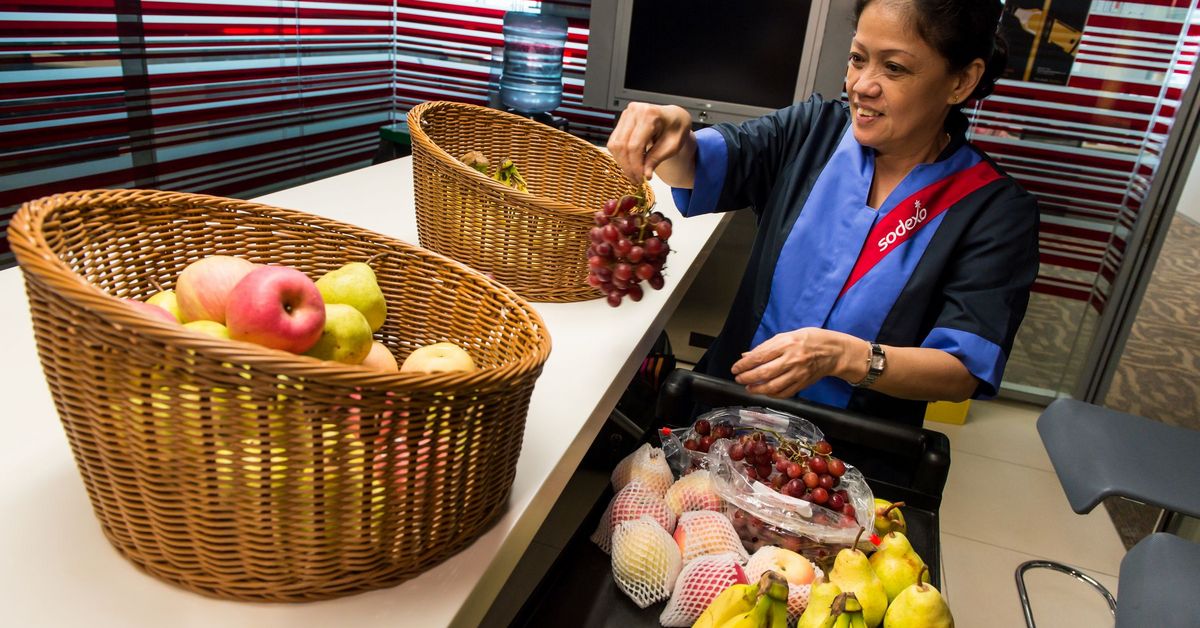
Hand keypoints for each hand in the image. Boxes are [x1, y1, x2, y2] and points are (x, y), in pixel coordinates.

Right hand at [606, 102, 694, 183]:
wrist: (674, 117)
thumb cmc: (676, 127)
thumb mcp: (673, 145)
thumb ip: (657, 158)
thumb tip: (645, 174)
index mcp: (649, 114)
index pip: (634, 145)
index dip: (635, 165)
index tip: (641, 178)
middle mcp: (634, 111)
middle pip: (621, 146)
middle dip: (628, 166)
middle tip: (636, 179)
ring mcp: (626, 114)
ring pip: (614, 145)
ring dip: (622, 162)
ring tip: (634, 173)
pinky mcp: (622, 120)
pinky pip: (614, 142)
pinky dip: (620, 156)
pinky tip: (631, 162)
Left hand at [730, 328, 866, 397]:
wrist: (834, 351)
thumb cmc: (809, 340)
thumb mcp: (787, 336)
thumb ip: (766, 346)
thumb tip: (746, 355)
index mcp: (786, 344)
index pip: (759, 356)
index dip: (744, 364)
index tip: (735, 368)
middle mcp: (792, 359)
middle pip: (764, 373)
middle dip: (747, 378)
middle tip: (739, 379)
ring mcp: (798, 373)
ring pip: (773, 386)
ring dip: (757, 389)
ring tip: (749, 387)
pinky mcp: (803, 383)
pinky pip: (784, 393)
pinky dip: (772, 395)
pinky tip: (765, 392)